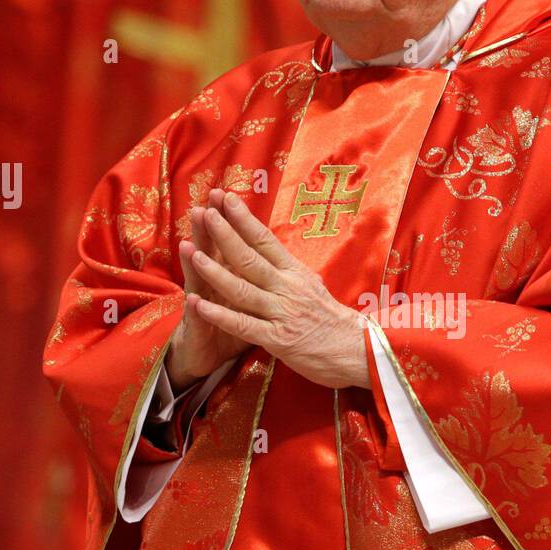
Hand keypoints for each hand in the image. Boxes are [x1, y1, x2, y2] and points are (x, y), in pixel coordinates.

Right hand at [166, 196, 253, 392]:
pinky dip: (197, 312)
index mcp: (228, 275)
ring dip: (193, 264)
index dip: (231, 223)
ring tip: (187, 244)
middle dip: (208, 232)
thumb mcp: (248, 299)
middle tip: (204, 207)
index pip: (231, 243)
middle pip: (210, 254)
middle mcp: (210, 286)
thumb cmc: (230, 326)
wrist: (204, 357)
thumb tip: (277, 254)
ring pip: (197, 282)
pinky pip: (198, 322)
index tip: (230, 197)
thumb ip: (255, 276)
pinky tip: (192, 300)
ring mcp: (200, 307)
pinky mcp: (196, 332)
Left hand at [179, 189, 371, 390]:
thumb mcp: (312, 287)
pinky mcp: (277, 339)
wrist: (357, 351)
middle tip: (204, 211)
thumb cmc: (333, 321)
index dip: (244, 219)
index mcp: (295, 273)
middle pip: (250, 257)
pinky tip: (198, 304)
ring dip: (215, 270)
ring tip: (193, 252)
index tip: (226, 198)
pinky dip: (219, 314)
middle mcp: (287, 287)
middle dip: (225, 233)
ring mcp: (281, 312)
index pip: (265, 240)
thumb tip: (271, 253)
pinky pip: (243, 325)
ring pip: (242, 288)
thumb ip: (288, 273)